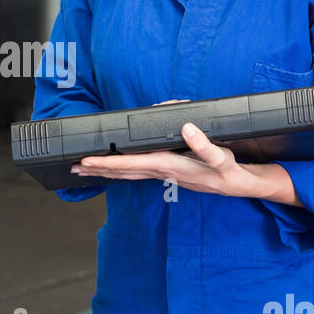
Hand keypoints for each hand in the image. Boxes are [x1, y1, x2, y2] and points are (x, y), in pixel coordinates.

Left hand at [70, 120, 275, 198]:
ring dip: (106, 172)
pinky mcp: (168, 172)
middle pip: (123, 172)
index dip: (107, 163)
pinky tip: (113, 170)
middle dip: (98, 170)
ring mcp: (164, 174)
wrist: (240, 186)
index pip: (131, 164)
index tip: (86, 162)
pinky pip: (138, 172)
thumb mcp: (222, 157)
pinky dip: (122, 171)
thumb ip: (204, 144)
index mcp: (170, 166)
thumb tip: (186, 127)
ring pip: (128, 174)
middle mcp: (163, 172)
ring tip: (84, 171)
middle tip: (73, 169)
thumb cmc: (230, 171)